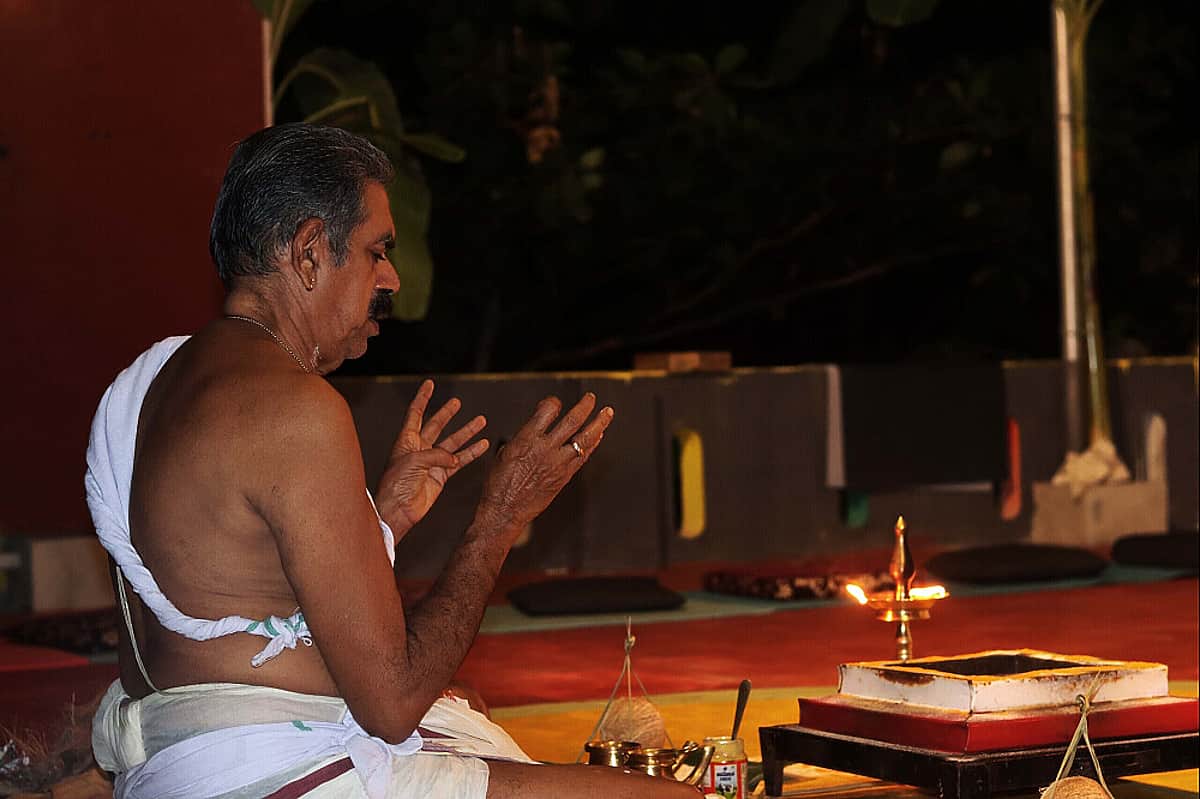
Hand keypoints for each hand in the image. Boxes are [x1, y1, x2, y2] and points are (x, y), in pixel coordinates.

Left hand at [376, 380, 488, 535]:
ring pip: (452, 442)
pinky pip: (459, 460)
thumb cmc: (396, 485)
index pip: (415, 413)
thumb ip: (436, 455)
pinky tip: (481, 445)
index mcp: (406, 441)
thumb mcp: (413, 462)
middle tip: (457, 403)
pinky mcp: (441, 476)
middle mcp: (419, 449)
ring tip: (480, 421)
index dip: (422, 398)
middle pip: (435, 425)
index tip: (429, 384)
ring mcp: (431, 462)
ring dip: (466, 432)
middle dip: (446, 413)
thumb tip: (454, 458)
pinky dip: (471, 453)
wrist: (398, 510)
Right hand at [475, 392, 613, 542]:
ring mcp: (558, 464)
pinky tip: (599, 435)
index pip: (548, 409)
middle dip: (585, 406)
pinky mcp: (564, 477)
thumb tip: (535, 427)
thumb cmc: (499, 483)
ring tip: (608, 412)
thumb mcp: (504, 452)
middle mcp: (545, 449)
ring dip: (599, 423)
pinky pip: (584, 456)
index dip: (553, 401)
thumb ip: (524, 437)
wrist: (505, 510)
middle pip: (572, 421)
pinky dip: (593, 444)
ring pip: (585, 438)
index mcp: (526, 439)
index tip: (554, 402)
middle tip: (591, 397)